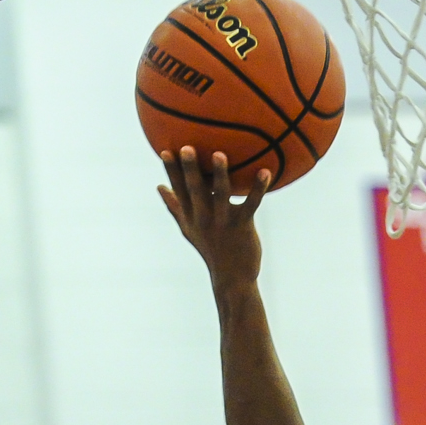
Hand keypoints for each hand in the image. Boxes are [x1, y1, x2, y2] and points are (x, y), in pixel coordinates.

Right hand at [158, 147, 269, 289]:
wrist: (232, 277)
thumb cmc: (211, 249)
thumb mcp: (189, 229)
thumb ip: (175, 206)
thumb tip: (159, 186)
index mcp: (191, 217)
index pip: (178, 190)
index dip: (171, 171)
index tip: (165, 151)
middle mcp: (204, 218)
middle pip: (195, 190)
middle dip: (190, 169)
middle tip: (187, 147)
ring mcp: (223, 222)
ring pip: (220, 194)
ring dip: (220, 174)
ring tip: (220, 154)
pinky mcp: (242, 226)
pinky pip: (251, 203)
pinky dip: (258, 188)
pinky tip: (266, 171)